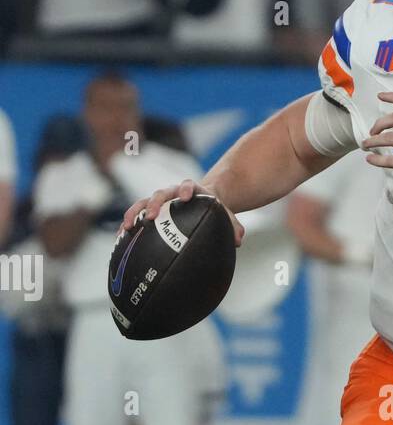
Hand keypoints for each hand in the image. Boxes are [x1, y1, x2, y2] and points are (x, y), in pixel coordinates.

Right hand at [121, 178, 244, 246]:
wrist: (202, 200)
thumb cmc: (213, 209)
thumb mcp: (224, 215)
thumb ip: (233, 224)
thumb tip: (239, 239)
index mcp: (192, 190)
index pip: (188, 185)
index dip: (186, 189)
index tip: (185, 196)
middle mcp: (173, 193)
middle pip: (161, 194)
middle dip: (155, 203)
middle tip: (151, 216)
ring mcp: (160, 201)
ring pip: (143, 203)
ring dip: (135, 213)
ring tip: (127, 227)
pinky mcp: (150, 210)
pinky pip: (137, 215)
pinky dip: (130, 224)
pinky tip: (121, 237)